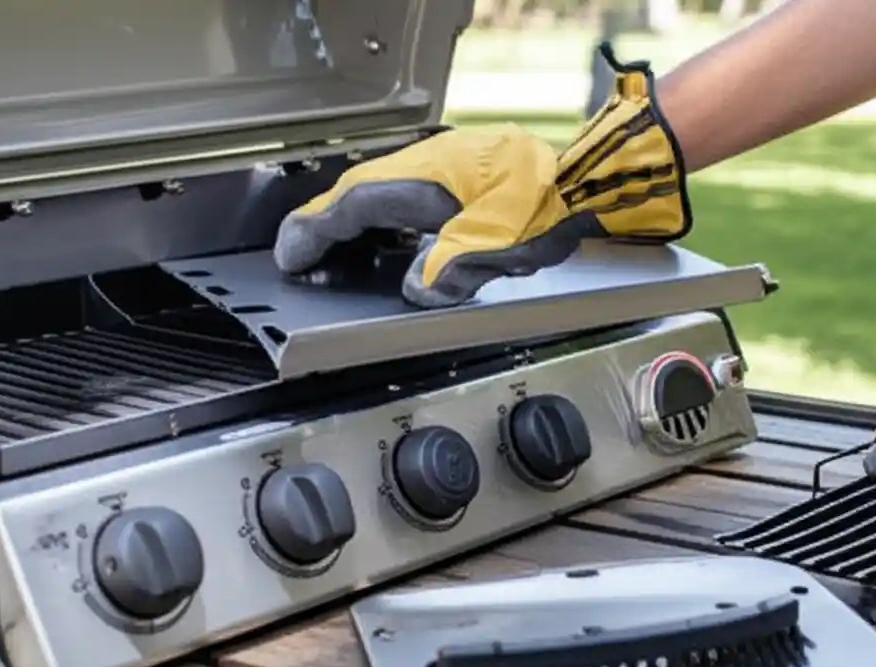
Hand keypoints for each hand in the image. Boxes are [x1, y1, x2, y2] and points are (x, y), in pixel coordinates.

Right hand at [273, 44, 691, 307]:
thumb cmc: (547, 205)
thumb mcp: (496, 247)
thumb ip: (448, 272)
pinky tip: (393, 245)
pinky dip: (385, 222)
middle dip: (325, 229)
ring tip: (337, 258)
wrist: (586, 181)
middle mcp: (425, 168)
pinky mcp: (460, 177)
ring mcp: (442, 169)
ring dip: (354, 225)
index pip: (350, 206)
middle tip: (301, 260)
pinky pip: (405, 197)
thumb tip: (417, 289)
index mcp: (422, 182)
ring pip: (380, 195)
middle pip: (356, 197)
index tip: (289, 257)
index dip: (313, 234)